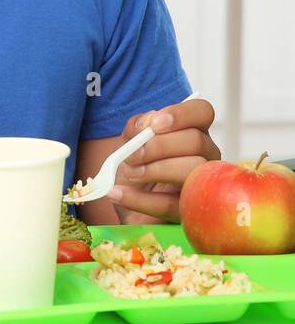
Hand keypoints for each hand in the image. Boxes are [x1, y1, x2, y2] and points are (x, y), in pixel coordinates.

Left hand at [107, 96, 220, 222]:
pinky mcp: (191, 212)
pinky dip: (139, 199)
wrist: (125, 201)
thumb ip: (138, 128)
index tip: (154, 124)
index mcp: (191, 132)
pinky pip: (171, 204)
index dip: (181, 114)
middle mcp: (205, 156)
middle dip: (158, 146)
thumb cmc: (134, 167)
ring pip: (193, 169)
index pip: (202, 112)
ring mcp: (203, 185)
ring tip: (130, 173)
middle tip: (131, 156)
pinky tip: (117, 194)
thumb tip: (148, 124)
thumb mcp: (129, 142)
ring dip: (154, 169)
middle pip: (196, 141)